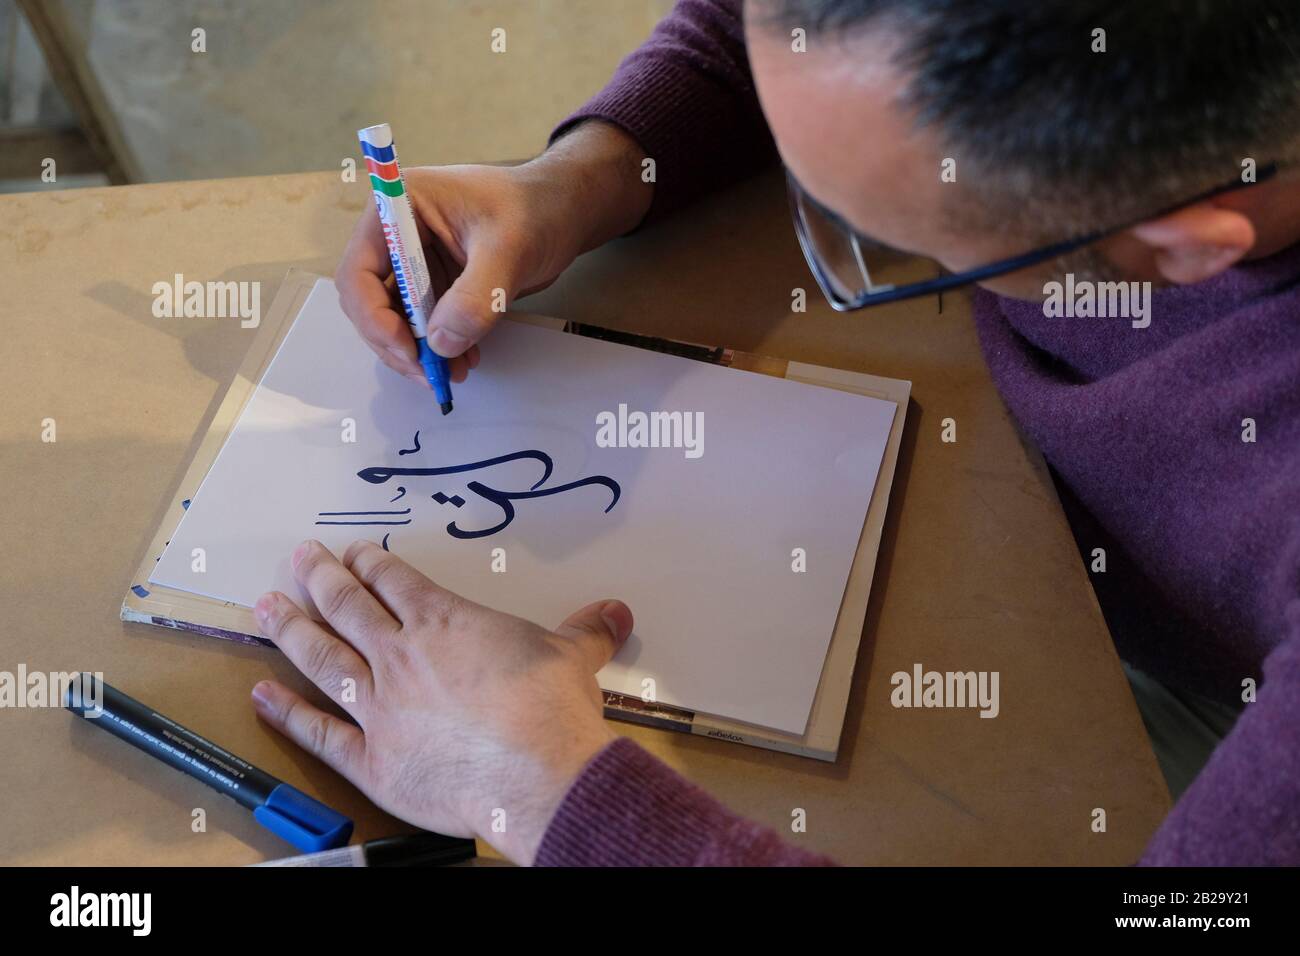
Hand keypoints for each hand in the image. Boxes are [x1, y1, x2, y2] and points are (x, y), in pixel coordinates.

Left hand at [249, 539, 631, 864]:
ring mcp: (380, 707)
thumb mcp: (573, 657)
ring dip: (290, 630)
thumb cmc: (551, 713)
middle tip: (300, 558)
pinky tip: (260, 694)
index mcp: (445, 623)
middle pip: (347, 608)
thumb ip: (587, 631)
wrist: (537, 773)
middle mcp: (402, 657)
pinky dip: (285, 713)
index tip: (352, 552)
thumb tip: (616, 612)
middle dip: (320, 579)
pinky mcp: (370, 759)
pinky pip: (318, 731)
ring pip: (322, 658)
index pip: (394, 582)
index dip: (369, 563)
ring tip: (265, 607)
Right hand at [336, 121, 652, 383]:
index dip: (374, 316)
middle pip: (370, 301)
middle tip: (429, 374)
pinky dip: (438, 347)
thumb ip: (476, 296)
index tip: (408, 348)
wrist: (563, 214)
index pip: (360, 271)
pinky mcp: (435, 285)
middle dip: (395, 342)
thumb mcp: (508, 249)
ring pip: (395, 319)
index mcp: (396, 207)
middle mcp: (395, 235)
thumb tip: (442, 343)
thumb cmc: (536, 212)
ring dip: (417, 351)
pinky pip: (424, 324)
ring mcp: (414, 262)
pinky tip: (464, 360)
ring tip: (453, 373)